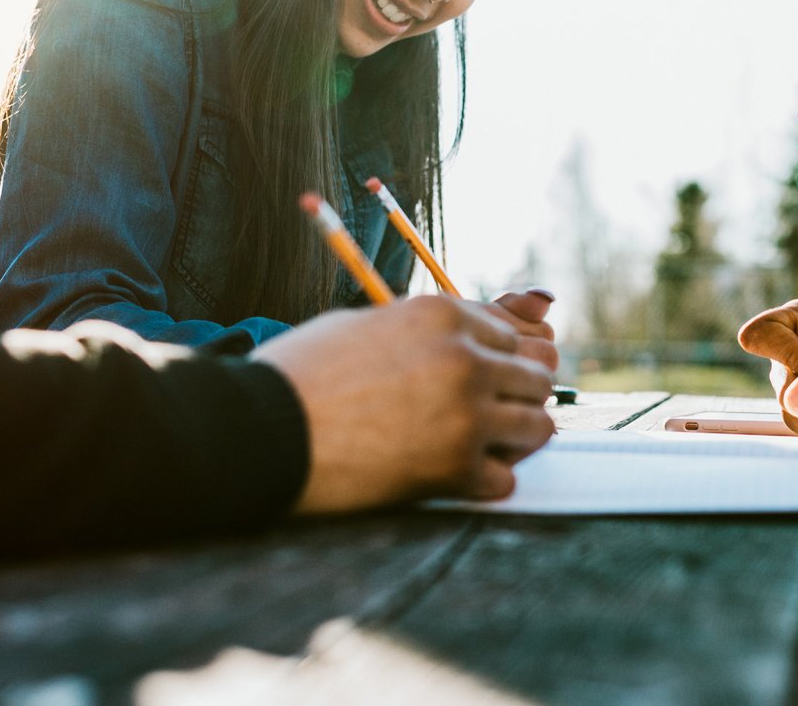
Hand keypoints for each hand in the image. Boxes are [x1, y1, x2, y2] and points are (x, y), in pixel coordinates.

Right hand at [255, 295, 555, 513]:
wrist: (261, 429)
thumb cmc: (301, 375)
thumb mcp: (363, 325)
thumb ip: (423, 330)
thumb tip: (460, 339)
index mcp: (441, 314)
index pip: (509, 335)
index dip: (496, 360)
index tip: (481, 380)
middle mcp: (464, 358)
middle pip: (535, 377)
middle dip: (514, 397)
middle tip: (485, 417)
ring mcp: (465, 413)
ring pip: (536, 426)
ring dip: (511, 439)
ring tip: (475, 447)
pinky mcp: (455, 467)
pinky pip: (504, 479)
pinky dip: (484, 482)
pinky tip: (452, 477)